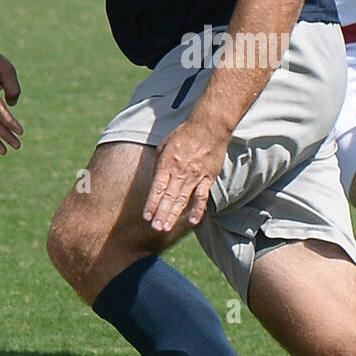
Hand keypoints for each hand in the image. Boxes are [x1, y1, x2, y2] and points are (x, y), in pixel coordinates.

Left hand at [143, 117, 228, 231]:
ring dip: (174, 215)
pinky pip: (202, 196)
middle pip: (168, 197)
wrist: (209, 127)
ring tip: (167, 227)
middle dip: (161, 214)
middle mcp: (180, 172)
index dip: (151, 204)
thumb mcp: (164, 145)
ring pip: (183, 200)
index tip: (146, 217)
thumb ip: (159, 164)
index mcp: (167, 164)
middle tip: (156, 228)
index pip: (157, 188)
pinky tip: (192, 221)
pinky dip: (198, 209)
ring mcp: (194, 176)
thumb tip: (155, 180)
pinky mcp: (208, 178)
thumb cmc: (185, 135)